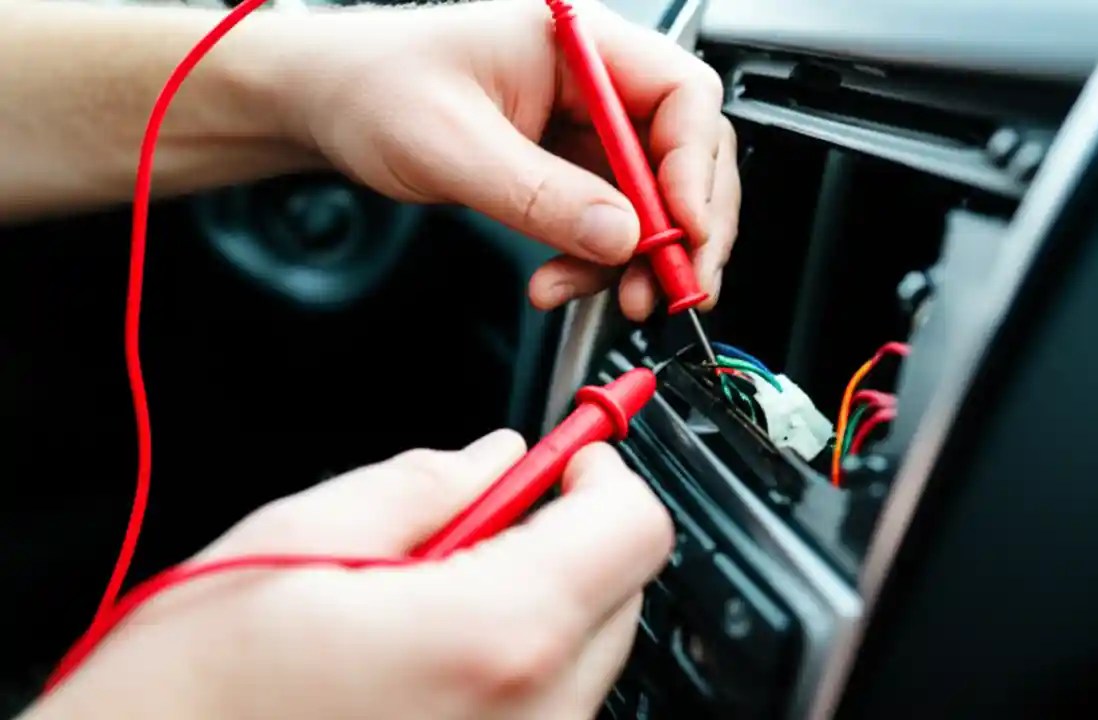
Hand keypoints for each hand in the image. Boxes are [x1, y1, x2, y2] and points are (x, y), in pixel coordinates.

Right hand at [26, 431, 673, 719]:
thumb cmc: (184, 701)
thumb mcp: (292, 541)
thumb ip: (421, 484)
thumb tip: (495, 456)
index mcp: (494, 638)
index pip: (634, 528)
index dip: (601, 469)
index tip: (562, 453)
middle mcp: (532, 717)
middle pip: (620, 588)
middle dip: (567, 531)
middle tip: (477, 514)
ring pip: (585, 648)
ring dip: (534, 596)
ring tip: (420, 595)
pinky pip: (545, 702)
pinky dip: (507, 659)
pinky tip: (420, 652)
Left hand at [277, 0, 739, 319]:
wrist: (327, 105)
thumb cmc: (374, 88)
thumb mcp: (454, 145)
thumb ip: (542, 195)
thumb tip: (622, 237)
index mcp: (581, 42)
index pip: (680, 95)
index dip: (693, 168)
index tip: (684, 232)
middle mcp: (596, 81)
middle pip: (685, 152)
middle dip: (685, 227)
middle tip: (675, 287)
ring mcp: (585, 127)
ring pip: (653, 198)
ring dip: (641, 258)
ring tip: (618, 298)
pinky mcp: (567, 167)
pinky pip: (610, 221)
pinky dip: (600, 262)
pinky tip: (564, 282)